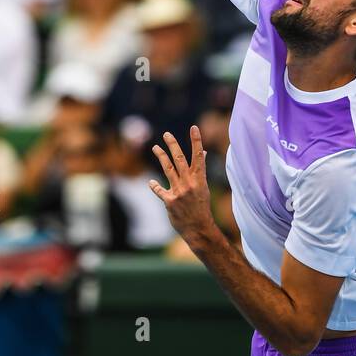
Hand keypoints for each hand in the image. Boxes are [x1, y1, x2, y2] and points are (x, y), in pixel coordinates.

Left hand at [149, 127, 216, 253]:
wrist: (198, 228)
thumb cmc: (201, 205)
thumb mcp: (203, 187)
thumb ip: (200, 170)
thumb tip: (203, 152)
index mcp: (199, 179)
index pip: (198, 156)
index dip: (196, 141)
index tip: (194, 128)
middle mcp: (189, 183)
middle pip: (180, 159)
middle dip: (173, 145)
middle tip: (166, 134)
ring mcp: (179, 192)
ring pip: (168, 169)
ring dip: (161, 157)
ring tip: (155, 147)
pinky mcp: (170, 201)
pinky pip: (159, 190)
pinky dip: (155, 186)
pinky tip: (151, 182)